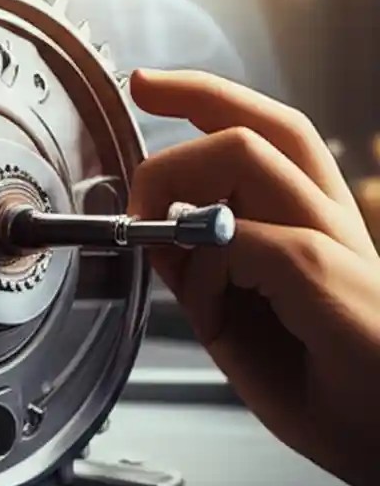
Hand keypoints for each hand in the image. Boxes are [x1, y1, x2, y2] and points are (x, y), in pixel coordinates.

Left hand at [127, 69, 379, 485]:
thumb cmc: (334, 399)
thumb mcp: (240, 326)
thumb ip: (201, 275)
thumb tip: (153, 233)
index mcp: (317, 229)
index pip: (270, 137)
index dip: (209, 101)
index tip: (153, 86)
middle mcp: (334, 225)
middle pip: (268, 124)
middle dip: (197, 93)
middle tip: (144, 88)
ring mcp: (341, 247)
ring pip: (252, 157)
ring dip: (179, 178)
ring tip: (151, 228)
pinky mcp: (332, 278)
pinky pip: (246, 240)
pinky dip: (206, 272)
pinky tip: (213, 315)